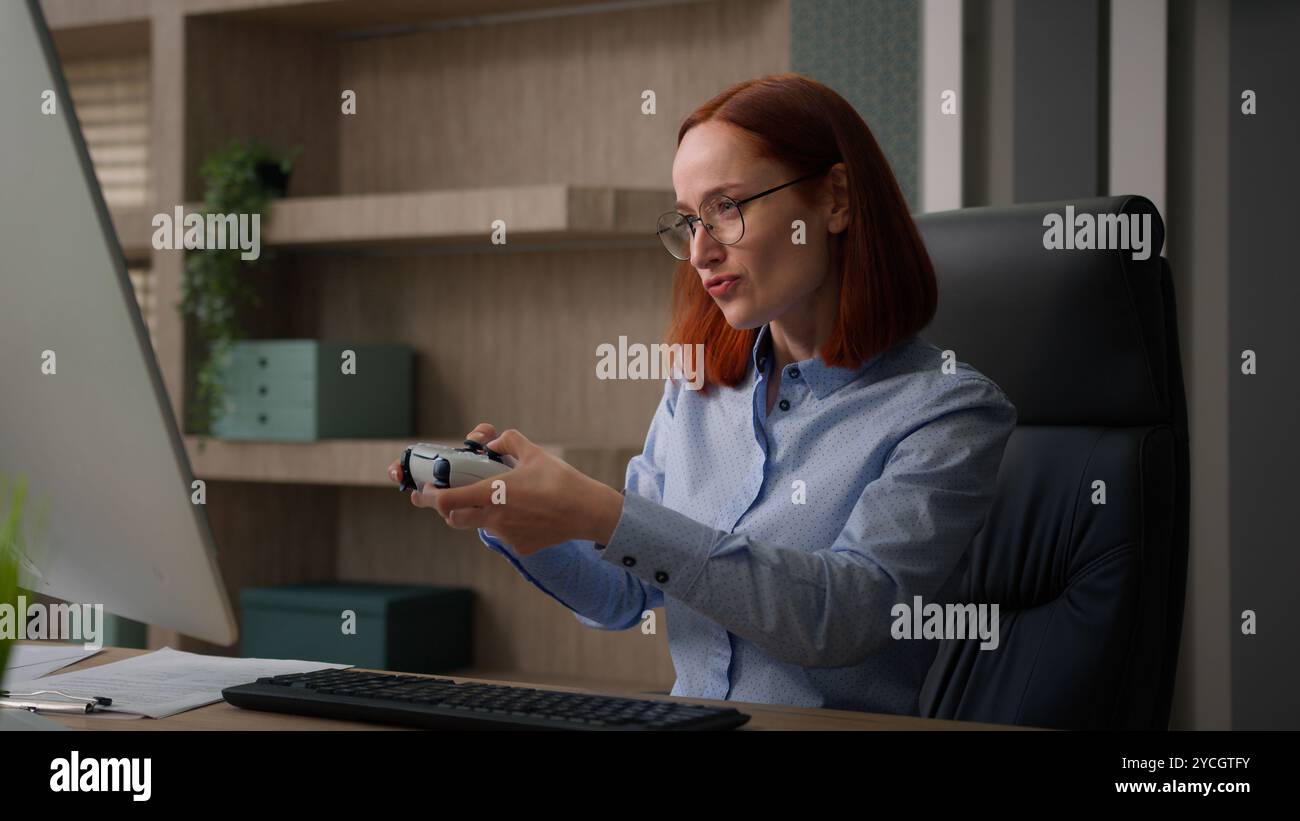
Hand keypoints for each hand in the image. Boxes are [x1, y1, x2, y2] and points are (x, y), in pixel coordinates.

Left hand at [401, 424, 623, 555]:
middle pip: (454, 519)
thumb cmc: (560, 481)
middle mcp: (495, 517)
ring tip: (498, 500)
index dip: (431, 496)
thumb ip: (509, 442)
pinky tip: (526, 514)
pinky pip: (505, 535)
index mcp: (493, 493)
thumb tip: (494, 442)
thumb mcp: (534, 453)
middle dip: (446, 509)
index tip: (425, 491)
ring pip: (481, 525)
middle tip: (447, 499)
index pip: (447, 500)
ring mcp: (507, 535)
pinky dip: (507, 524)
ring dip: (479, 514)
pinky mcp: (521, 547)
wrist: (587, 511)